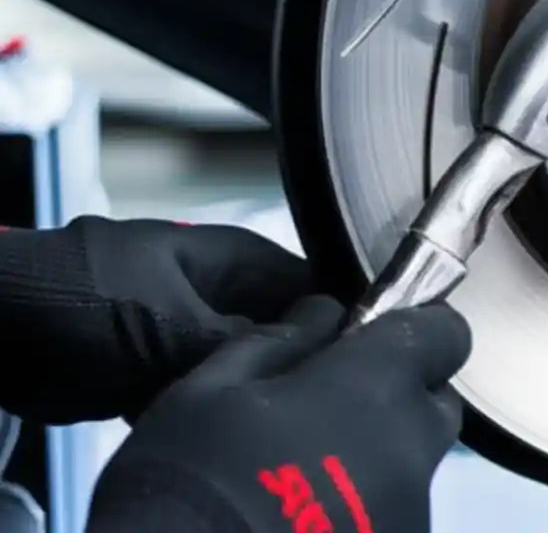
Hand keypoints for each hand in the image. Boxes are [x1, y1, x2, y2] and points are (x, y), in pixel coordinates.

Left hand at [0, 216, 313, 422]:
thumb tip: (313, 347)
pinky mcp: (155, 360)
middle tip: (280, 397)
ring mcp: (186, 323)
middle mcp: (220, 287)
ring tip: (229, 408)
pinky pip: (194, 385)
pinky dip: (190, 404)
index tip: (339, 362)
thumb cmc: (79, 303)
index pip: (312, 285)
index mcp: (236, 258)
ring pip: (237, 363)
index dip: (331, 323)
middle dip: (279, 364)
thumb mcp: (178, 327)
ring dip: (231, 389)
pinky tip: (182, 416)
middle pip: (279, 329)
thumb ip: (252, 339)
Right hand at [88, 297, 469, 532]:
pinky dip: (366, 502)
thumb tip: (325, 314)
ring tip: (305, 473)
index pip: (444, 334)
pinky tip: (308, 516)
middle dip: (396, 396)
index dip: (415, 327)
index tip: (369, 337)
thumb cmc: (188, 481)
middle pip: (433, 404)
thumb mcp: (207, 392)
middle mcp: (412, 449)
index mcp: (376, 389)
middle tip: (326, 409)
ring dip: (378, 454)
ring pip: (413, 463)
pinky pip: (396, 508)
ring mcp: (413, 510)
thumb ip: (280, 341)